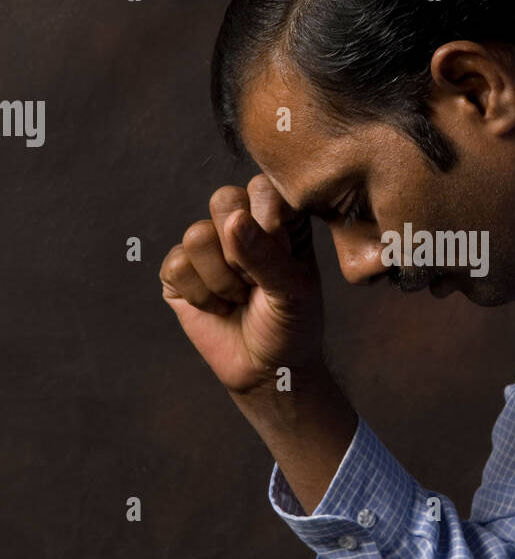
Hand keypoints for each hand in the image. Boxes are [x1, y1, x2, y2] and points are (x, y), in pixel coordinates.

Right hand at [159, 174, 323, 393]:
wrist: (267, 370)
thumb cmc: (292, 324)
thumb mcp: (293, 289)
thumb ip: (266, 253)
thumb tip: (232, 220)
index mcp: (277, 216)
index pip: (262, 188)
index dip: (268, 224)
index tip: (285, 260)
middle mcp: (240, 223)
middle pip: (222, 199)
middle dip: (240, 251)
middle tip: (256, 280)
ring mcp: (207, 247)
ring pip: (196, 235)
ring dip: (222, 280)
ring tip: (240, 298)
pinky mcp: (178, 272)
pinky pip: (176, 265)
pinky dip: (201, 296)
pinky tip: (219, 308)